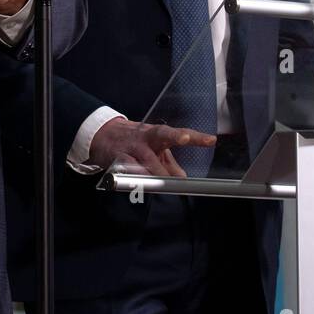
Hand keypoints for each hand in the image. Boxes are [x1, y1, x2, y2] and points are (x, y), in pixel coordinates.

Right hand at [86, 117, 216, 176]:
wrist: (102, 134)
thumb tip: (183, 177)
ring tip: (165, 180)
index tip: (211, 140)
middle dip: (175, 135)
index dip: (195, 137)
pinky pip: (128, 167)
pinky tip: (139, 180)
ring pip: (146, 157)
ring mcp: (132, 146)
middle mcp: (147, 137)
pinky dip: (135, 174)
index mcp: (157, 135)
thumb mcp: (152, 148)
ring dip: (156, 168)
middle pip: (163, 134)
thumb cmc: (133, 142)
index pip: (179, 134)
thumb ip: (168, 162)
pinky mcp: (118, 157)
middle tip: (184, 138)